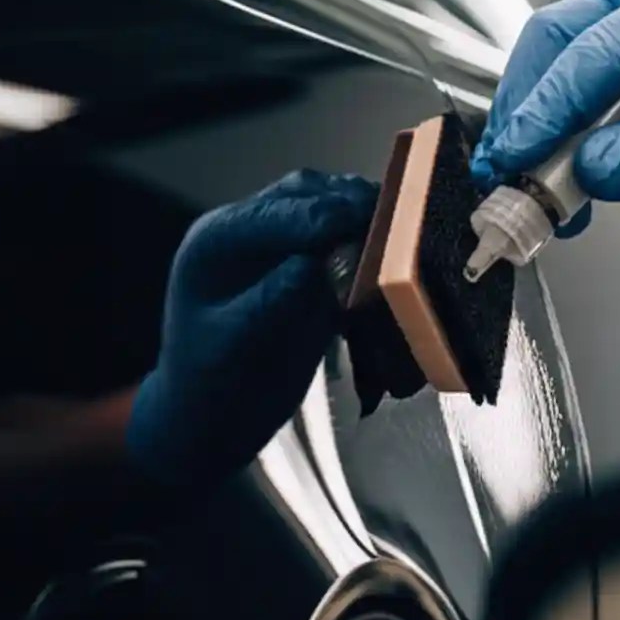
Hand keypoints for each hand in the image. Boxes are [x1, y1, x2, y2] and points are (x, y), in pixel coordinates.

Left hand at [127, 170, 376, 482]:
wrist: (214, 423)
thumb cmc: (213, 390)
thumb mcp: (238, 346)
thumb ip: (276, 298)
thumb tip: (321, 260)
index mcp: (219, 240)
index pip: (281, 212)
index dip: (330, 214)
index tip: (375, 220)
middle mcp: (248, 230)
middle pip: (308, 195)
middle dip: (354, 206)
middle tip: (402, 224)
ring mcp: (278, 245)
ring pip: (329, 209)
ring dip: (366, 218)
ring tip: (407, 235)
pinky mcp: (305, 267)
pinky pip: (342, 240)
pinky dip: (370, 243)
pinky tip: (396, 255)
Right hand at [471, 0, 619, 214]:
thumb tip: (585, 174)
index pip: (601, 45)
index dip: (550, 101)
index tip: (515, 153)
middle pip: (565, 45)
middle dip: (526, 108)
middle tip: (501, 174)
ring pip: (573, 79)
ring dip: (542, 135)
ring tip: (525, 195)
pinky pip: (599, 115)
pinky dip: (573, 154)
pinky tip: (567, 196)